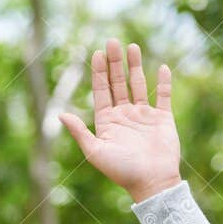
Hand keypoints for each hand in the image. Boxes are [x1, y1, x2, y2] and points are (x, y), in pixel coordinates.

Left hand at [58, 38, 181, 203]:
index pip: (101, 91)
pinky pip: (163, 96)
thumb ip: (80, 132)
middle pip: (118, 83)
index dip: (99, 72)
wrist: (151, 182)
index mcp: (107, 122)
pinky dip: (163, 82)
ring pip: (138, 84)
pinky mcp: (162, 118)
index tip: (96, 53)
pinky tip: (162, 67)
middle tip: (112, 41)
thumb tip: (59, 114)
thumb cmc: (121, 171)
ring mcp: (143, 115)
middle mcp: (124, 115)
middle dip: (114, 63)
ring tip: (131, 46)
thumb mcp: (95, 151)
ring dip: (135, 66)